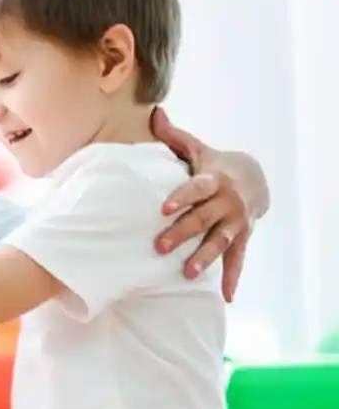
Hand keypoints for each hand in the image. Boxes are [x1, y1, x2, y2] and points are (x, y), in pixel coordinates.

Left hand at [151, 106, 260, 301]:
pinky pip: (238, 259)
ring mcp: (236, 221)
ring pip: (220, 241)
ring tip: (186, 273)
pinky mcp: (243, 237)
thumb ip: (173, 137)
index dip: (181, 197)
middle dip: (182, 233)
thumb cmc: (213, 164)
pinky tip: (226, 296)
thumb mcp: (197, 149)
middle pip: (203, 219)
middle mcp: (227, 202)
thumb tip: (155, 111)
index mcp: (213, 180)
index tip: (163, 208)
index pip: (196, 188)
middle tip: (159, 247)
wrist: (253, 176)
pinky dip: (232, 278)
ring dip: (204, 258)